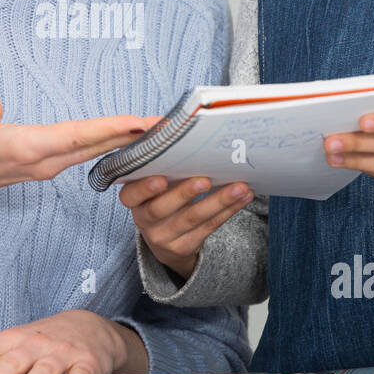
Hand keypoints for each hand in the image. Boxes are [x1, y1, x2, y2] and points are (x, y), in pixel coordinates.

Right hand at [0, 94, 160, 199]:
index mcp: (30, 149)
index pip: (79, 136)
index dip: (112, 129)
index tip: (144, 123)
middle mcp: (48, 161)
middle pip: (100, 146)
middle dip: (137, 136)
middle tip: (175, 125)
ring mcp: (53, 165)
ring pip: (100, 151)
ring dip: (132, 141)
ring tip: (166, 129)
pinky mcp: (54, 163)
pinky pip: (93, 153)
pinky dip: (117, 144)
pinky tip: (137, 139)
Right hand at [119, 176, 253, 279]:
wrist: (166, 239)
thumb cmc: (161, 198)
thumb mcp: (153, 184)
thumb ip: (160, 163)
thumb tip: (170, 127)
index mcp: (134, 200)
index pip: (130, 196)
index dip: (144, 188)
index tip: (161, 179)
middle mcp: (145, 220)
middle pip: (162, 208)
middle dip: (185, 193)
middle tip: (205, 180)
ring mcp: (163, 237)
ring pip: (192, 218)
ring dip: (218, 201)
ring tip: (239, 187)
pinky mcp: (184, 247)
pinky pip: (209, 227)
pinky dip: (228, 210)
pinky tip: (242, 197)